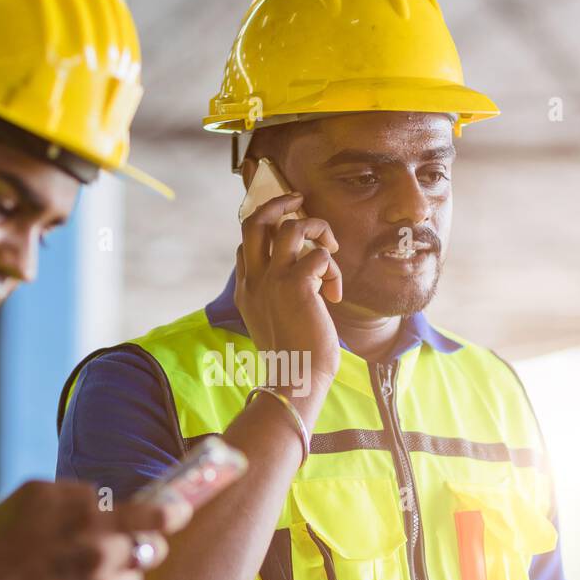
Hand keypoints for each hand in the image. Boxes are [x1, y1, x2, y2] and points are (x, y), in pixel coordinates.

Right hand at [233, 192, 341, 400]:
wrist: (296, 378)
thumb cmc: (293, 356)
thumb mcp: (273, 322)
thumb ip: (277, 296)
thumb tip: (302, 278)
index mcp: (245, 289)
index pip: (245, 242)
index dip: (267, 227)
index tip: (290, 231)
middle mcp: (254, 280)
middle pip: (255, 220)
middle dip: (279, 202)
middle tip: (301, 201)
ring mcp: (272, 280)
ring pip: (291, 227)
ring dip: (317, 230)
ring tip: (331, 250)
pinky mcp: (297, 285)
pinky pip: (319, 254)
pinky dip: (333, 269)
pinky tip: (334, 294)